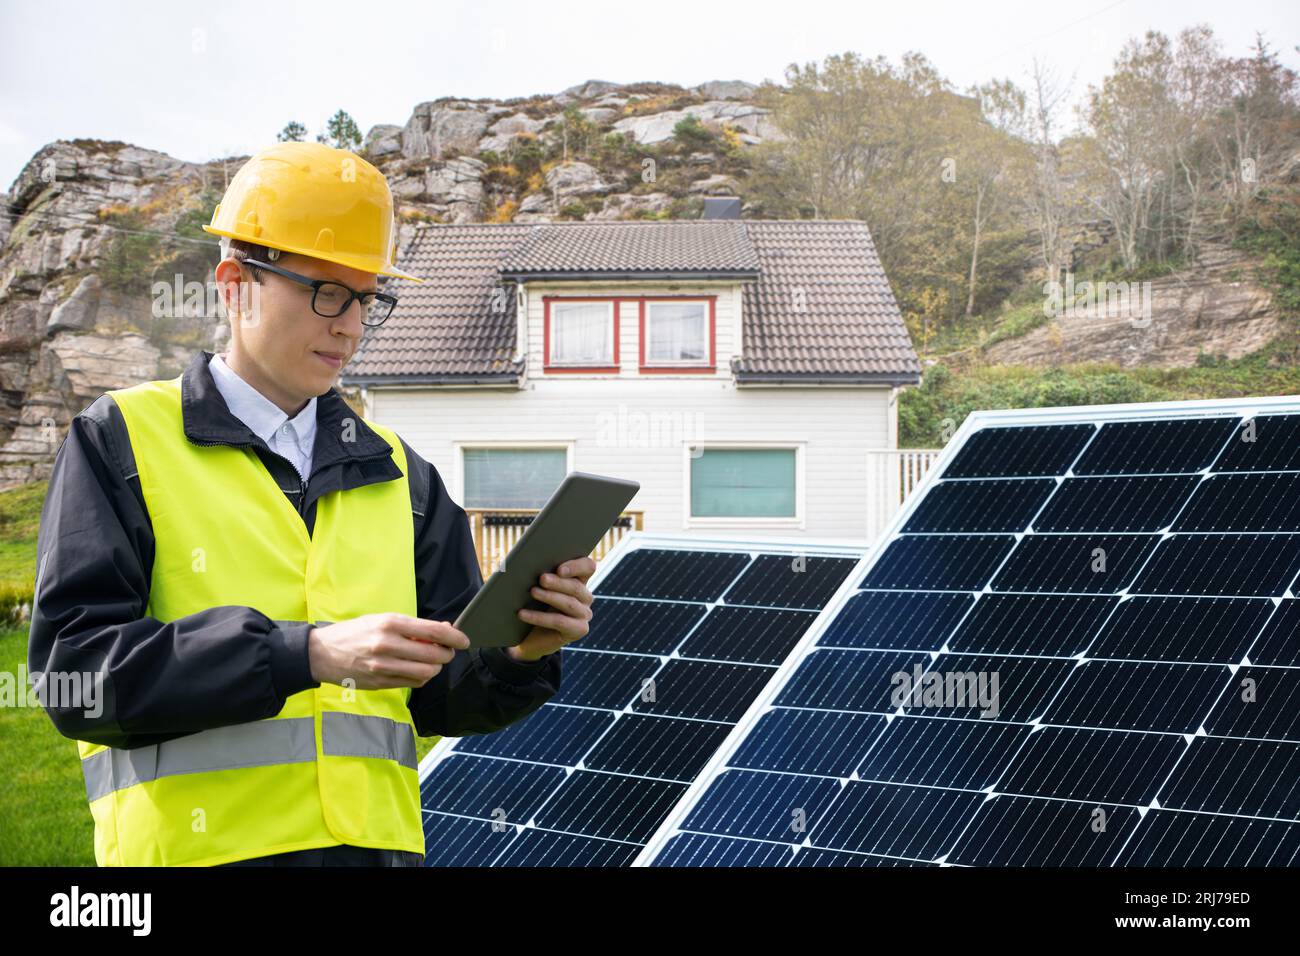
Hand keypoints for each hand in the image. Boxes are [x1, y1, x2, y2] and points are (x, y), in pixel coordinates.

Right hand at [308, 613, 469, 689]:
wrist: (321, 653)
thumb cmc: (355, 632)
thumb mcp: (382, 619)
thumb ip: (412, 626)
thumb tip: (444, 629)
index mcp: (389, 623)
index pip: (434, 632)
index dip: (455, 637)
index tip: (464, 640)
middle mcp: (387, 645)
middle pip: (434, 656)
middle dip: (447, 654)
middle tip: (447, 651)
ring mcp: (383, 667)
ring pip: (426, 673)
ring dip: (435, 668)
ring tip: (432, 662)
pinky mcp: (380, 683)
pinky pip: (412, 683)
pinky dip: (421, 678)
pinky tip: (417, 670)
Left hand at [511, 556, 596, 661]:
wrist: (531, 636)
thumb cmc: (533, 605)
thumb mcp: (538, 587)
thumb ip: (541, 574)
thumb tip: (524, 564)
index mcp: (579, 579)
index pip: (588, 566)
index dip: (576, 565)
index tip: (559, 569)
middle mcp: (585, 596)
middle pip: (576, 586)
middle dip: (558, 582)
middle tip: (542, 578)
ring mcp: (584, 614)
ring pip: (569, 603)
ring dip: (550, 596)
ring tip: (532, 591)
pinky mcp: (579, 629)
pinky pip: (559, 621)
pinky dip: (539, 617)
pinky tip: (523, 613)